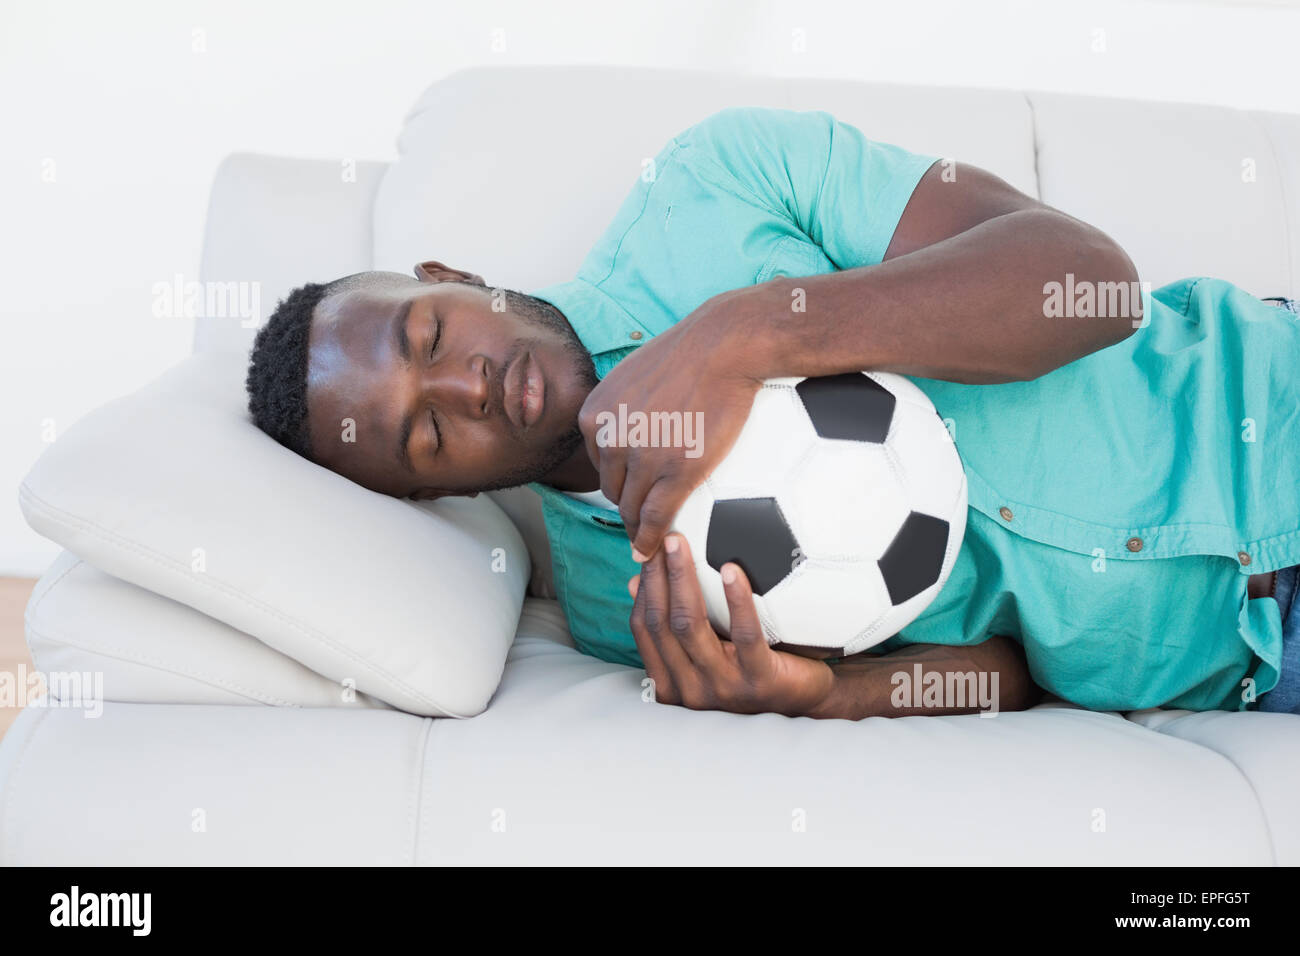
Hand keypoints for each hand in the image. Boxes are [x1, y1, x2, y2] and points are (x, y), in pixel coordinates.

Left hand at [578, 291, 764, 561]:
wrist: (723, 345)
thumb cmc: (687, 353)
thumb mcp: (629, 375)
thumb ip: (618, 405)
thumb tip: (620, 421)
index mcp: (594, 415)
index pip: (598, 462)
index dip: (616, 478)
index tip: (630, 489)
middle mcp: (611, 439)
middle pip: (613, 488)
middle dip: (627, 503)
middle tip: (640, 518)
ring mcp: (643, 458)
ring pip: (631, 508)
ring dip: (638, 528)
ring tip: (646, 541)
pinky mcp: (676, 473)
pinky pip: (654, 518)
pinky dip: (650, 540)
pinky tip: (651, 551)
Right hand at [629, 532, 839, 717]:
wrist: (804, 701)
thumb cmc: (751, 668)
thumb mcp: (707, 648)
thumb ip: (675, 624)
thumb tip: (637, 582)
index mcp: (672, 682)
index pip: (643, 629)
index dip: (644, 587)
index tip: (647, 552)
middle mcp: (691, 690)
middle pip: (662, 623)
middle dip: (658, 576)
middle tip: (664, 538)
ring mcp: (724, 687)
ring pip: (691, 625)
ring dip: (683, 579)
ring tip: (681, 545)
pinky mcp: (759, 680)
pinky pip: (744, 634)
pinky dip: (736, 600)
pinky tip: (732, 571)